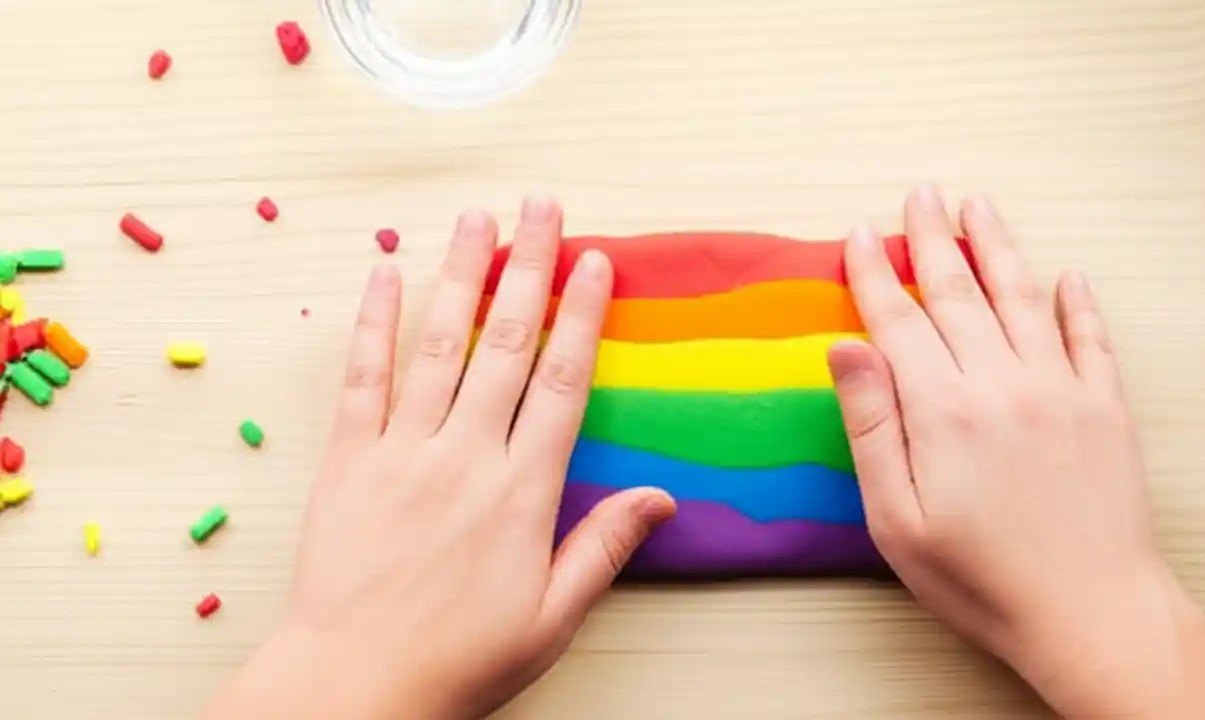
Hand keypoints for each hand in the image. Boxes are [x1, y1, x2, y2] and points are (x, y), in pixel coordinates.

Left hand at [204, 197, 674, 719]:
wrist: (353, 687)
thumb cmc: (459, 660)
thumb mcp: (551, 618)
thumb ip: (603, 548)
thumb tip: (661, 497)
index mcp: (522, 491)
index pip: (563, 381)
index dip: (583, 315)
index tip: (596, 262)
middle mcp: (467, 454)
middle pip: (508, 342)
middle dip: (530, 266)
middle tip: (543, 205)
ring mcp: (404, 450)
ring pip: (441, 342)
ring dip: (462, 273)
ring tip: (477, 217)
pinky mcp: (350, 459)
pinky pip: (363, 376)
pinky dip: (375, 321)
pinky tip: (387, 272)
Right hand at [828, 187, 1204, 717]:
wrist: (1088, 613)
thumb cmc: (978, 578)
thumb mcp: (895, 518)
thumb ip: (872, 426)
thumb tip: (845, 347)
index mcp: (942, 409)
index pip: (898, 322)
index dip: (875, 274)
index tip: (860, 233)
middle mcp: (1002, 382)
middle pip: (958, 293)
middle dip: (933, 240)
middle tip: (919, 195)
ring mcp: (1060, 389)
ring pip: (1022, 297)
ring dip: (997, 247)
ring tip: (979, 205)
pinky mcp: (1104, 408)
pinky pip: (1090, 337)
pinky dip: (1077, 302)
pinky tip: (1067, 275)